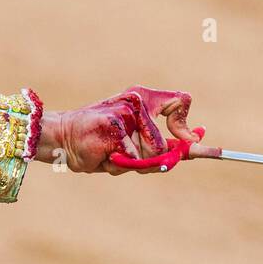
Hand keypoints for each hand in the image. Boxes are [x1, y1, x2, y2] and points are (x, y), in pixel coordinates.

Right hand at [35, 86, 220, 173]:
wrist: (64, 137)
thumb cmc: (104, 142)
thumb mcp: (140, 142)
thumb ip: (168, 143)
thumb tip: (195, 143)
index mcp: (145, 100)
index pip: (181, 101)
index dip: (190, 120)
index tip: (198, 136)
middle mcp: (137, 101)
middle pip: (166, 148)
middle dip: (150, 162)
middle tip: (127, 154)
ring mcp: (127, 112)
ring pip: (152, 155)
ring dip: (132, 163)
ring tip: (113, 152)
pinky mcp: (115, 125)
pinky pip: (133, 159)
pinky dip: (119, 164)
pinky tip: (104, 153)